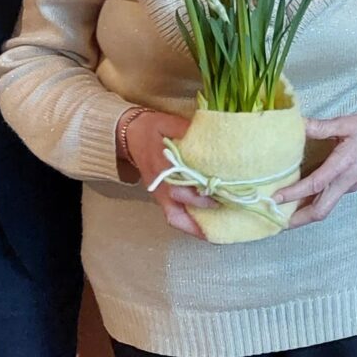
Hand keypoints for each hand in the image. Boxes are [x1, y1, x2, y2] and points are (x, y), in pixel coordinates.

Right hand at [121, 108, 211, 238]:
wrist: (128, 136)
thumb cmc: (151, 129)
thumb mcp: (167, 123)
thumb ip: (185, 128)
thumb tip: (211, 131)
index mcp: (162, 167)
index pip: (178, 186)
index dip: (197, 194)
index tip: (217, 193)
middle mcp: (160, 185)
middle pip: (178, 205)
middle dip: (202, 210)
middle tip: (228, 208)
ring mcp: (159, 194)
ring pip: (175, 218)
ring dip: (195, 227)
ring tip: (219, 233)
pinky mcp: (162, 197)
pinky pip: (175, 217)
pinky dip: (190, 225)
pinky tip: (209, 228)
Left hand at [276, 103, 356, 228]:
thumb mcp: (347, 123)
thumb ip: (320, 127)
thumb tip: (296, 124)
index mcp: (344, 166)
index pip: (315, 185)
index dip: (293, 194)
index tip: (274, 199)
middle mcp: (347, 181)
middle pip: (320, 211)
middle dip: (297, 220)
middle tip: (275, 222)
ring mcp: (352, 185)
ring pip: (326, 206)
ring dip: (305, 213)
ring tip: (284, 212)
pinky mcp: (355, 184)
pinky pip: (332, 198)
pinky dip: (316, 201)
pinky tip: (305, 195)